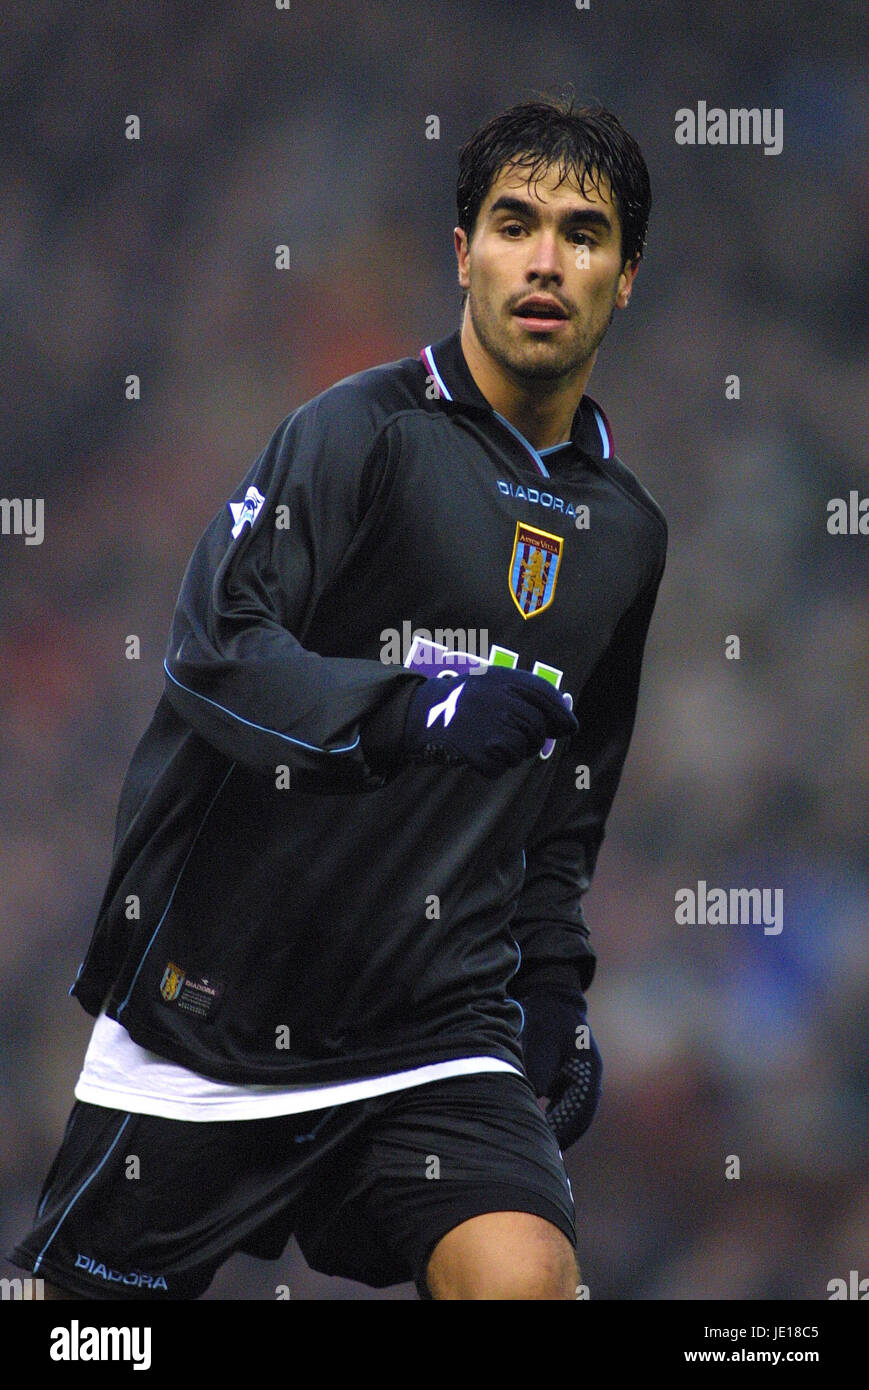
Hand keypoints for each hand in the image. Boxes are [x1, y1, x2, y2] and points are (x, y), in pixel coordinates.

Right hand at [401, 666, 576, 778]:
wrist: (418, 712)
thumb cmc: (463, 702)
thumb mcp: (494, 686)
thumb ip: (530, 698)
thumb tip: (570, 723)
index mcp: (501, 679)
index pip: (543, 694)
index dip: (560, 713)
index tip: (569, 728)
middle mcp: (496, 698)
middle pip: (536, 728)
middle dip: (531, 739)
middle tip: (513, 739)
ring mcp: (485, 723)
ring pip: (520, 750)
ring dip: (511, 754)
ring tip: (489, 743)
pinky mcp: (473, 749)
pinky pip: (499, 767)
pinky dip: (491, 767)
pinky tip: (476, 755)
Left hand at [517, 987, 602, 1150]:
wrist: (552, 1000)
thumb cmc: (547, 1016)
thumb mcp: (542, 1034)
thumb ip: (540, 1062)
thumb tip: (538, 1091)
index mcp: (588, 1068)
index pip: (582, 1108)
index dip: (567, 1128)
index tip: (550, 1144)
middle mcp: (589, 1078)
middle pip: (579, 1117)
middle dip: (562, 1136)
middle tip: (543, 1155)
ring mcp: (581, 1081)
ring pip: (572, 1115)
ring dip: (558, 1130)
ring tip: (539, 1148)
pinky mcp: (568, 1082)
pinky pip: (563, 1108)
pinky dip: (553, 1120)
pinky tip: (537, 1129)